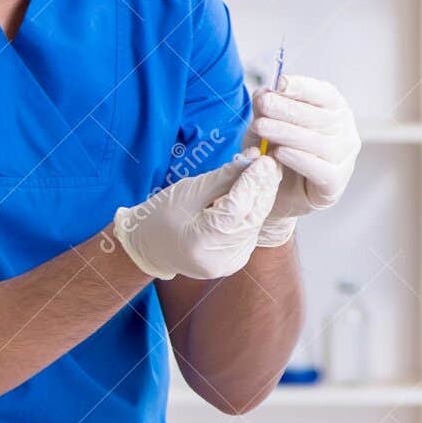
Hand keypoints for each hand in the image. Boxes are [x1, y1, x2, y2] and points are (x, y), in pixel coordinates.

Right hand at [110, 153, 279, 280]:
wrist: (150, 247)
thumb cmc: (161, 215)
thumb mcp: (189, 191)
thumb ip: (222, 177)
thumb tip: (251, 159)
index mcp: (200, 242)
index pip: (236, 209)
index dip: (252, 183)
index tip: (264, 160)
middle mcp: (219, 259)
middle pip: (251, 218)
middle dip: (263, 188)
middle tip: (272, 162)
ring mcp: (229, 263)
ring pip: (254, 224)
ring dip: (261, 197)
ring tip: (265, 172)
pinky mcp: (236, 261)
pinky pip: (250, 230)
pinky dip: (253, 210)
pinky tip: (257, 192)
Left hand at [240, 74, 360, 247]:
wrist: (278, 192)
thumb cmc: (276, 152)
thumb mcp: (265, 126)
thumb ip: (265, 110)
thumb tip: (262, 92)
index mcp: (334, 109)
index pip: (325, 94)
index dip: (303, 87)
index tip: (280, 82)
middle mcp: (345, 131)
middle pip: (324, 118)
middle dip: (289, 109)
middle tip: (263, 104)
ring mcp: (345, 159)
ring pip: (322, 143)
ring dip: (289, 133)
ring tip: (262, 127)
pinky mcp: (336, 183)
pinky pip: (322, 170)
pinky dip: (300, 160)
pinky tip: (280, 153)